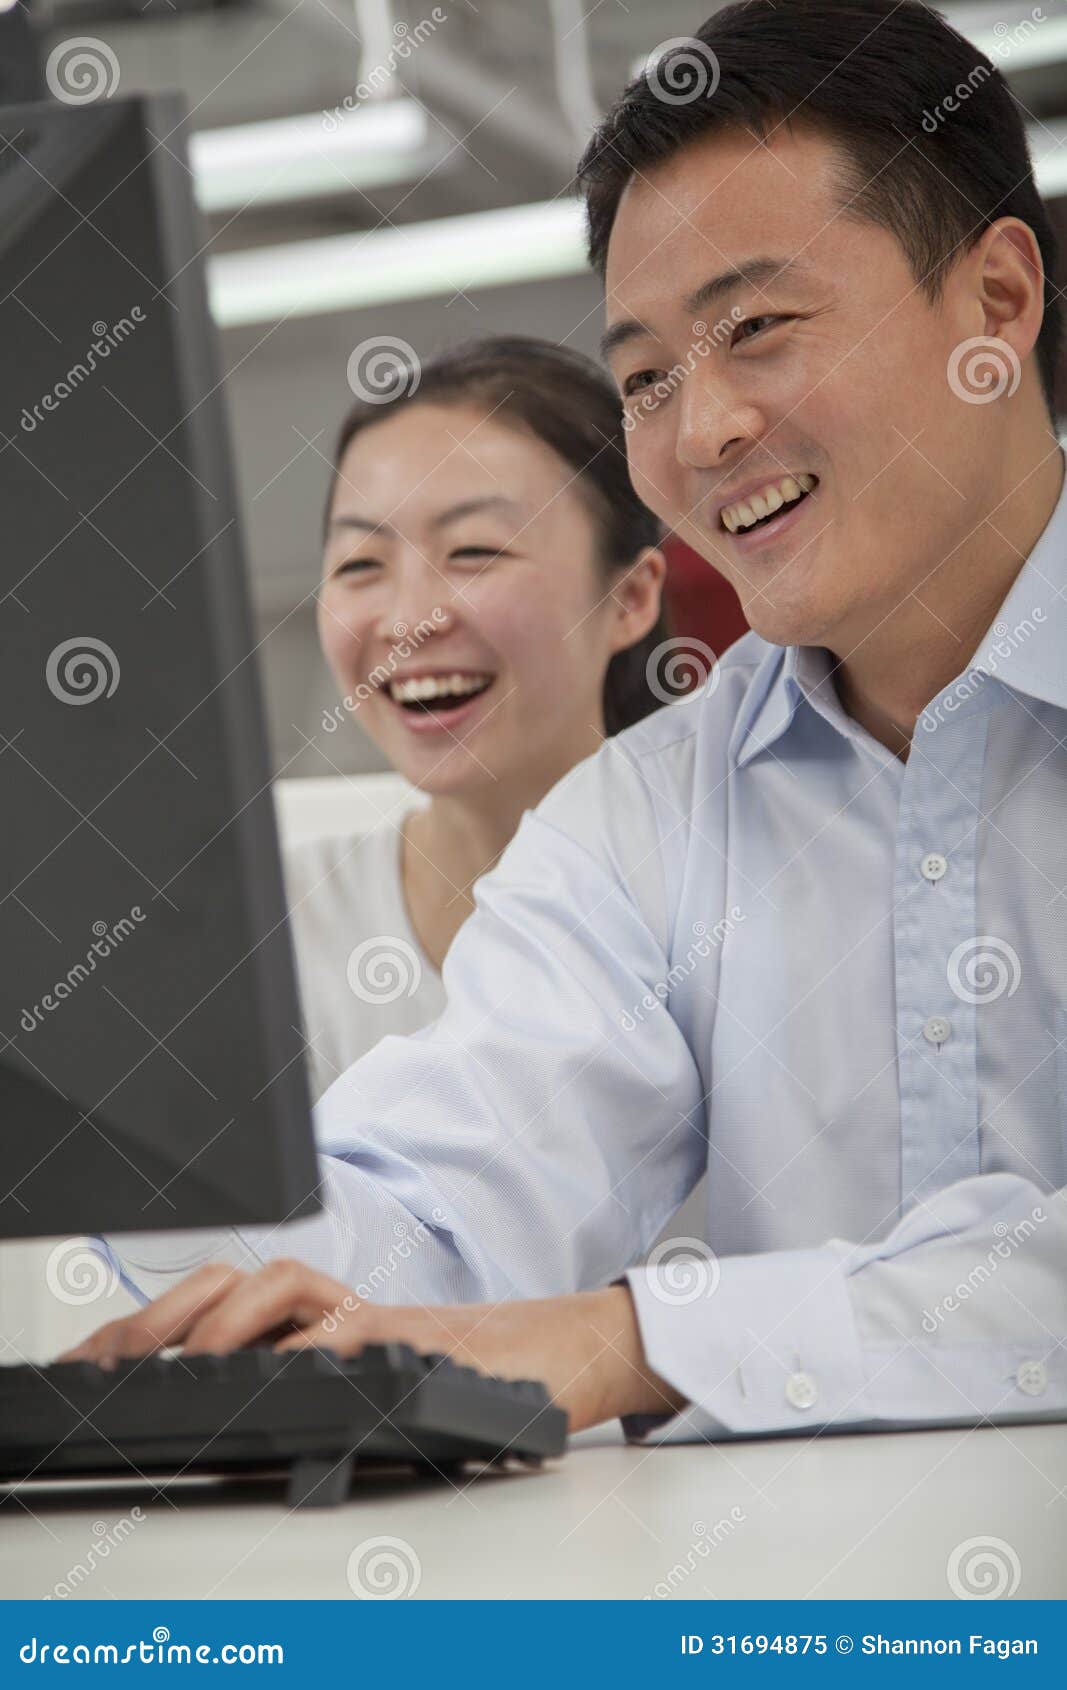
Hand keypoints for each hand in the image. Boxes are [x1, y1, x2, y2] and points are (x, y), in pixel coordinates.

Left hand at [58, 1260, 686, 1431]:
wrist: (565, 1352)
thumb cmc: (483, 1376)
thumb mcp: (388, 1389)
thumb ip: (330, 1389)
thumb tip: (255, 1431)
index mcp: (325, 1326)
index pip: (226, 1305)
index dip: (159, 1323)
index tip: (103, 1356)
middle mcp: (340, 1314)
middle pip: (235, 1286)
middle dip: (165, 1318)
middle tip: (116, 1356)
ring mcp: (372, 1320)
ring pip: (279, 1289)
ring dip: (221, 1321)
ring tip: (184, 1356)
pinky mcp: (411, 1336)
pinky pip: (346, 1331)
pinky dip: (306, 1343)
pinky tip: (278, 1359)